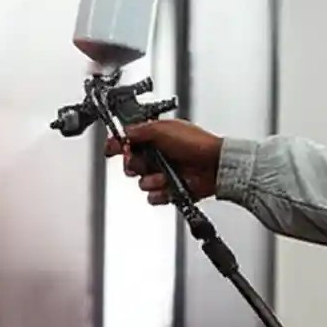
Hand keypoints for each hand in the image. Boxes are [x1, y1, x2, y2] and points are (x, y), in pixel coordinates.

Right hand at [103, 119, 223, 204]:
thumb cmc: (198, 144)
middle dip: (135, 165)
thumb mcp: (164, 129)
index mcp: (154, 138)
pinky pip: (152, 197)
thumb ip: (139, 130)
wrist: (215, 166)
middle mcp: (157, 156)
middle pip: (130, 164)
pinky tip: (171, 185)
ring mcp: (162, 173)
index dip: (117, 145)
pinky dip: (161, 193)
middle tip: (144, 162)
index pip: (127, 141)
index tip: (112, 149)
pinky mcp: (168, 190)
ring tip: (166, 174)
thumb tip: (123, 133)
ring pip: (141, 183)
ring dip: (152, 180)